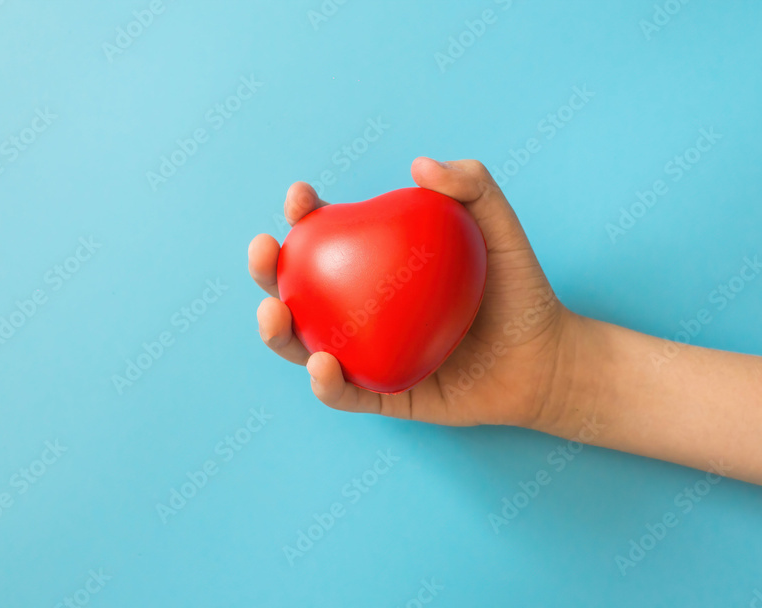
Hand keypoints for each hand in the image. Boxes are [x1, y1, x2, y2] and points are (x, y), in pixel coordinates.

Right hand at [247, 158, 574, 429]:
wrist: (546, 360)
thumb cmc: (519, 291)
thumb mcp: (499, 228)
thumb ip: (472, 184)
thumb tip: (419, 166)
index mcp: (375, 266)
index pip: (327, 237)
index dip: (303, 215)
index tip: (301, 197)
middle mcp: (360, 309)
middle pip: (298, 289)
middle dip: (267, 269)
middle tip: (266, 251)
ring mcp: (365, 354)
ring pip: (304, 345)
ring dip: (277, 331)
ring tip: (274, 313)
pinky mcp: (381, 396)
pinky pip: (344, 393)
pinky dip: (325, 383)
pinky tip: (323, 364)